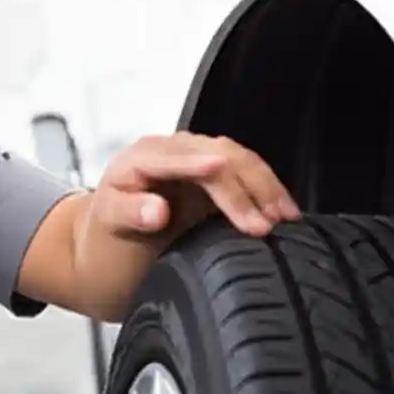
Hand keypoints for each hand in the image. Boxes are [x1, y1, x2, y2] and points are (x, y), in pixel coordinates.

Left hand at [92, 132, 300, 239]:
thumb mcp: (109, 222)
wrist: (109, 242)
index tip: (221, 172)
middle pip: (218, 155)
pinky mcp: (216, 176)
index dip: (200, 165)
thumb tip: (158, 210)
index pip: (177, 157)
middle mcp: (172, 152)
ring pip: (239, 160)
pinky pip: (246, 174)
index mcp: (141, 158)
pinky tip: (285, 211)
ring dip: (264, 186)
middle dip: (245, 185)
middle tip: (265, 223)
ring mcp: (197, 160)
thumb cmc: (108, 232)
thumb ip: (129, 212)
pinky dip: (266, 190)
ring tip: (285, 217)